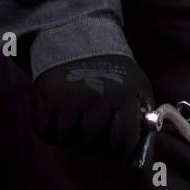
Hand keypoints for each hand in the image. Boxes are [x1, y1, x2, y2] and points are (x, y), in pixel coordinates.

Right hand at [30, 54, 154, 163]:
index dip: (119, 149)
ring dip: (70, 134)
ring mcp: (71, 99)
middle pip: (92, 141)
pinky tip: (58, 117)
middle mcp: (97, 98)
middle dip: (92, 139)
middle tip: (92, 127)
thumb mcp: (137, 86)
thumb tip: (142, 150)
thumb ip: (143, 116)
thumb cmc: (112, 71)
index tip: (116, 148)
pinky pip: (46, 132)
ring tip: (76, 118)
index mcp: (123, 96)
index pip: (123, 140)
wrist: (78, 39)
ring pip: (68, 138)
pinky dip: (49, 131)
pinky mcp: (47, 98)